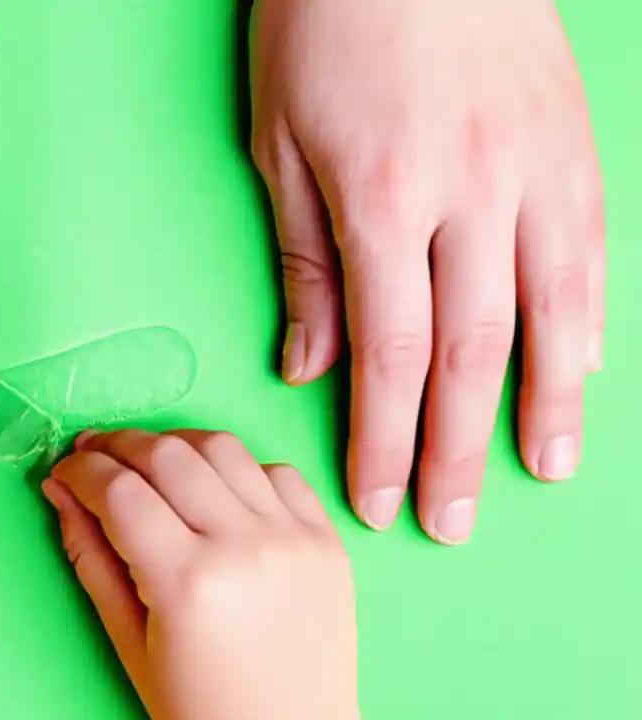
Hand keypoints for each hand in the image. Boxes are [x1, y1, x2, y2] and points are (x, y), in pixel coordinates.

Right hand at [44, 430, 358, 719]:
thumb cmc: (201, 708)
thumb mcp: (128, 642)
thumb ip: (90, 558)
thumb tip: (60, 491)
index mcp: (187, 583)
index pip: (118, 490)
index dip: (80, 471)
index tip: (63, 473)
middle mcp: (244, 547)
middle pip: (166, 454)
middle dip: (118, 445)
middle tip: (94, 456)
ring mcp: (293, 538)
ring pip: (222, 448)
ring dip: (175, 444)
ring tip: (150, 462)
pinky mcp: (327, 540)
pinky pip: (279, 472)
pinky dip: (239, 469)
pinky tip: (215, 489)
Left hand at [250, 0, 605, 543]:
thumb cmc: (324, 24)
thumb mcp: (278, 142)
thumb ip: (302, 261)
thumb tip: (306, 364)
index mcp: (382, 200)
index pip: (391, 354)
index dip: (387, 438)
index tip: (381, 497)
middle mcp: (469, 195)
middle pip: (471, 354)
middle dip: (458, 448)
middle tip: (451, 521)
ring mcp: (533, 168)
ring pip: (550, 311)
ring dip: (546, 402)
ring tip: (541, 469)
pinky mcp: (571, 142)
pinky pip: (590, 249)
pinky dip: (588, 318)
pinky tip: (584, 368)